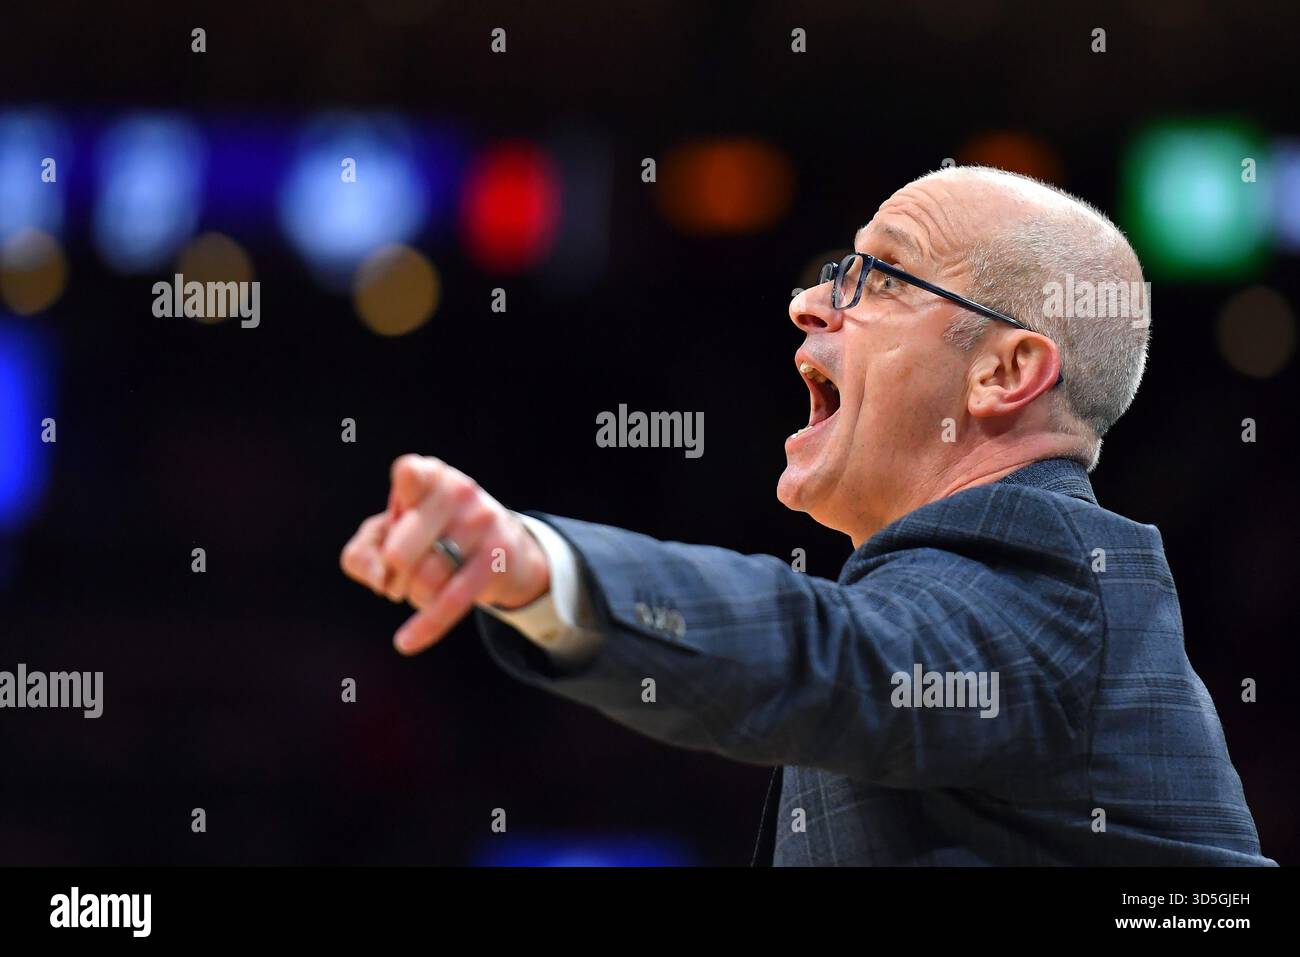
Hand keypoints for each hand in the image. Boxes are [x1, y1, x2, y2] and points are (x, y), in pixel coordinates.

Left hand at [340, 454, 550, 654]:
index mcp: (430, 476)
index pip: (410, 473)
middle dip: (390, 576)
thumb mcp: (394, 532)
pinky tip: (406, 642)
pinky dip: (425, 626)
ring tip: (421, 587)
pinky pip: (451, 600)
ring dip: (413, 594)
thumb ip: (363, 551)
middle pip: (398, 553)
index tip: (400, 508)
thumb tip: (376, 576)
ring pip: (424, 579)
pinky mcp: (496, 559)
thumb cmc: (433, 534)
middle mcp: (458, 492)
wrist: (504, 546)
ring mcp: (481, 524)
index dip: (402, 492)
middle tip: (396, 575)